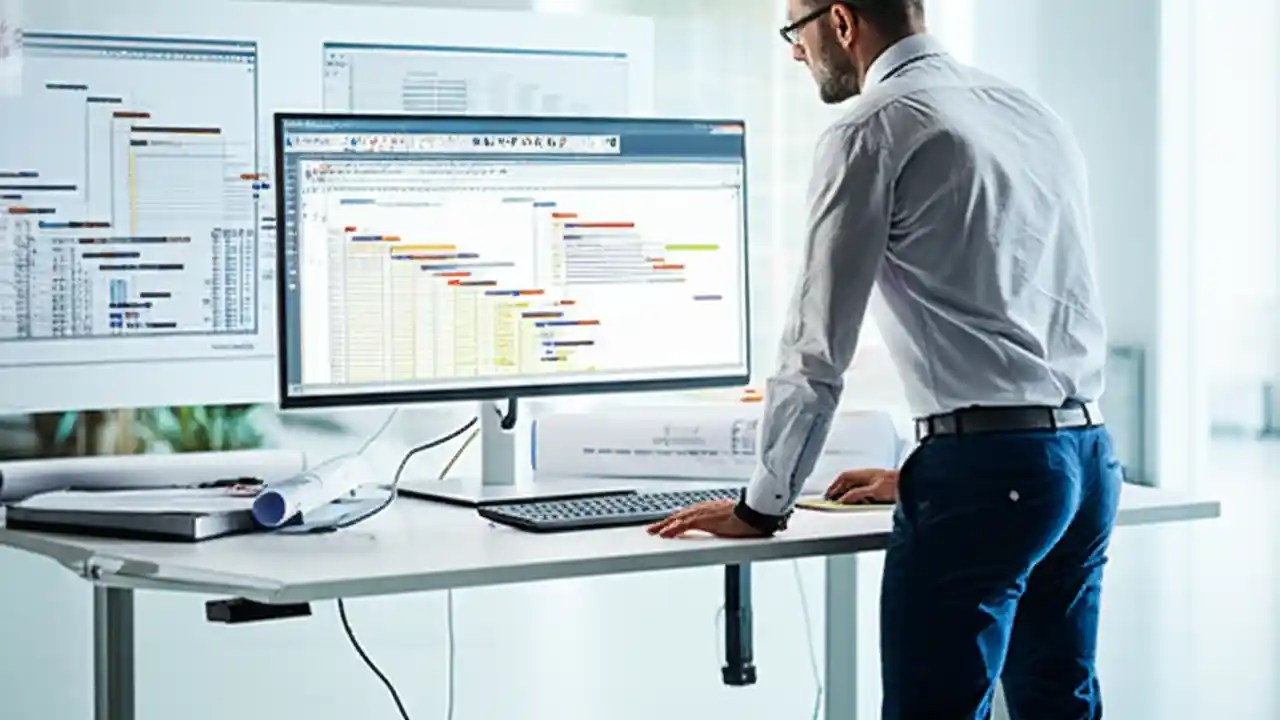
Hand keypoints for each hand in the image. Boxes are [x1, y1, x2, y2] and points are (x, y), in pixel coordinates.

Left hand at [646, 500, 767, 539]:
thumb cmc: (748, 518)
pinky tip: (665, 533)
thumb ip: (723, 524)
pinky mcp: (704, 519)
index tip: (666, 525)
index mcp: (710, 509)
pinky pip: (684, 524)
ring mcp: (703, 512)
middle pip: (679, 515)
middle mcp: (704, 508)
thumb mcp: (731, 522)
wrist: (755, 514)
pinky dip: (673, 529)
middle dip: (665, 522)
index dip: (675, 520)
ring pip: (678, 518)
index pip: (687, 514)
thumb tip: (724, 529)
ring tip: (653, 531)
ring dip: (664, 525)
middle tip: (652, 528)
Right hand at [825, 469, 898, 503]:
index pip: (844, 477)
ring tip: (844, 504)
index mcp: (865, 473)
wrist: (915, 484)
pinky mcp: (883, 490)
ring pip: (857, 487)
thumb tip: (843, 498)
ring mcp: (876, 482)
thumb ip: (857, 494)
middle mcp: (870, 476)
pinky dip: (859, 499)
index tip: (828, 495)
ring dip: (849, 495)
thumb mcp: (874, 490)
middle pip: (849, 482)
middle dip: (840, 491)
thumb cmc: (897, 483)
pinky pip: (866, 493)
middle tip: (833, 501)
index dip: (834, 486)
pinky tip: (861, 505)